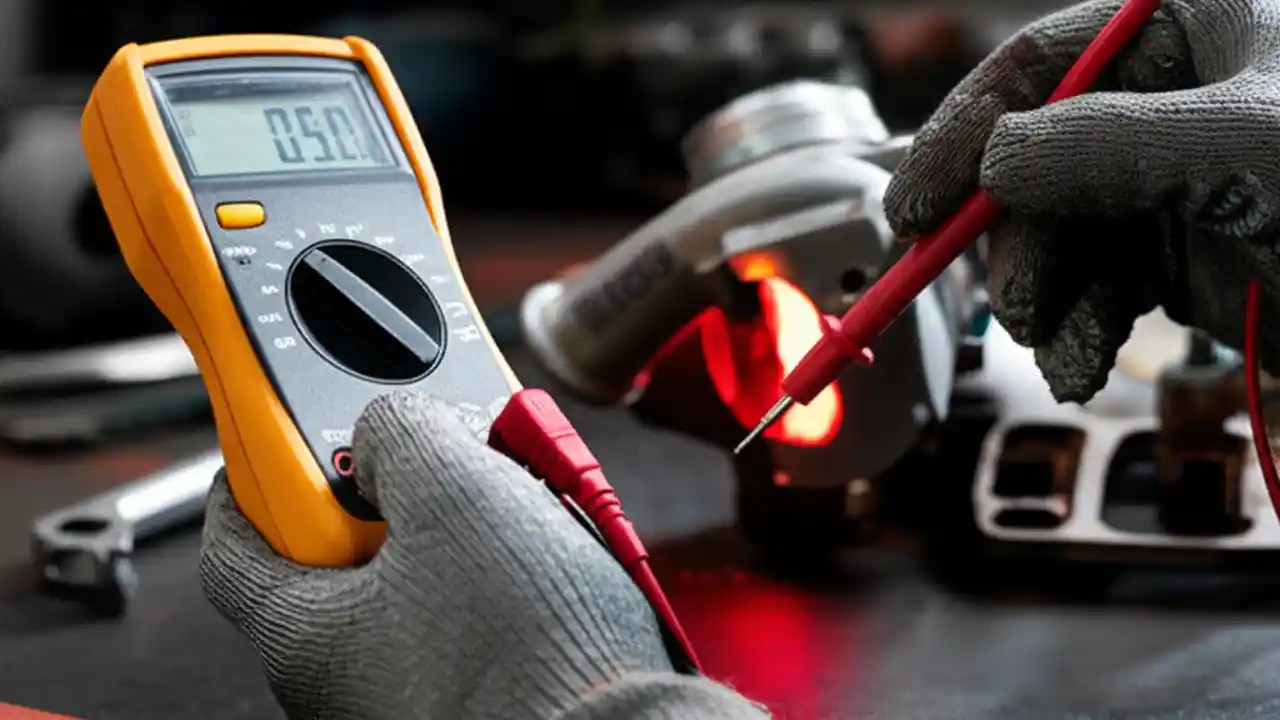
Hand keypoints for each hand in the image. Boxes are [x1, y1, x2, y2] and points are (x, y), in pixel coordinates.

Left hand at [198, 393, 759, 718]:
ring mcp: (411, 685)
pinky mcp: (477, 689)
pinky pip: (467, 606)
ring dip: (458, 517)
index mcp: (304, 632)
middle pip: (339, 545)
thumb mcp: (455, 495)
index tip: (279, 427)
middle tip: (433, 446)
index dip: (252, 467)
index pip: (235, 537)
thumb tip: (393, 423)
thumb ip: (403, 434)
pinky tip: (542, 542)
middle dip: (390, 480)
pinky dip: (493, 563)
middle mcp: (346, 672)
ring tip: (509, 487)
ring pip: (415, 572)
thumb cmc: (526, 653)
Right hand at [885, 0, 1279, 401]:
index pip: (1038, 65)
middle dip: (1018, 246)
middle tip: (1015, 309)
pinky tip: (1086, 366)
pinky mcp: (1179, 260)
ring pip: (1055, 237)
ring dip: (1045, 304)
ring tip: (1068, 353)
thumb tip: (992, 164)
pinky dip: (1078, 335)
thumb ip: (1104, 147)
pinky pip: (1093, 290)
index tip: (911, 207)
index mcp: (1186, 35)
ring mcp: (1171, 188)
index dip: (963, 132)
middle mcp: (1169, 107)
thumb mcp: (1243, 152)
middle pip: (1033, 165)